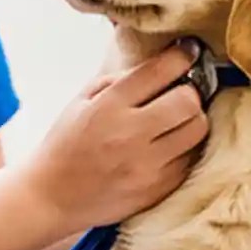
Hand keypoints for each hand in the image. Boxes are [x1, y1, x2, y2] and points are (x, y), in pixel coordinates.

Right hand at [20, 39, 208, 234]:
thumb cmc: (65, 145)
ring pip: (197, 130)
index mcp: (108, 107)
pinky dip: (184, 148)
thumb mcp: (81, 102)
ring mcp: (147, 166)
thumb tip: (159, 67)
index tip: (187, 52)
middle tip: (180, 92)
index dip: (181, 56)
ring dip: (191, 119)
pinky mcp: (158, 189)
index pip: (159, 72)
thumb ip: (118, 80)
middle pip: (188, 101)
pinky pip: (190, 159)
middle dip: (190, 90)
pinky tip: (167, 145)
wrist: (53, 197)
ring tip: (176, 120)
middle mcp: (130, 135)